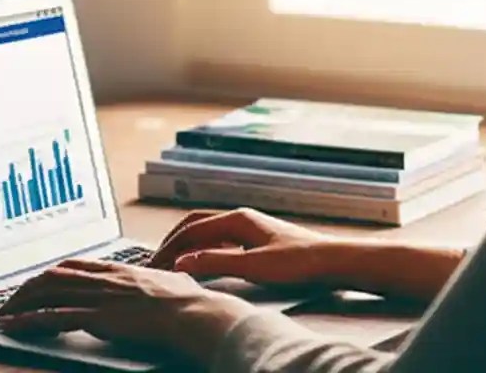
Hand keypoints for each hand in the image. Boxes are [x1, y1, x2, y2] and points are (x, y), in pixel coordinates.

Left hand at [0, 258, 256, 364]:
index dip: (52, 274)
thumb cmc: (190, 303)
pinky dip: (29, 320)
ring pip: (49, 293)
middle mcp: (105, 278)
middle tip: (13, 299)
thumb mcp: (171, 282)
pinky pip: (54, 316)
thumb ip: (157, 281)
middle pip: (55, 276)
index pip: (76, 267)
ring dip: (21, 303)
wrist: (195, 314)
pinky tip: (14, 325)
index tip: (39, 282)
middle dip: (29, 287)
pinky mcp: (98, 317)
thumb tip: (162, 281)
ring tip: (4, 313)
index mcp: (120, 270)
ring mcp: (100, 296)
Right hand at [147, 207, 338, 285]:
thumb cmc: (298, 263)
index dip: (169, 248)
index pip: (190, 230)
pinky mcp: (257, 239)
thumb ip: (216, 262)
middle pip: (195, 224)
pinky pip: (220, 239)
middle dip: (172, 242)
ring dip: (186, 245)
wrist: (332, 261)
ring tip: (171, 262)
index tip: (153, 266)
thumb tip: (181, 261)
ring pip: (207, 231)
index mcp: (237, 219)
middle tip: (154, 262)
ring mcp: (249, 227)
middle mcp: (240, 218)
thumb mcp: (253, 266)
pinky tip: (202, 262)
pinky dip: (202, 249)